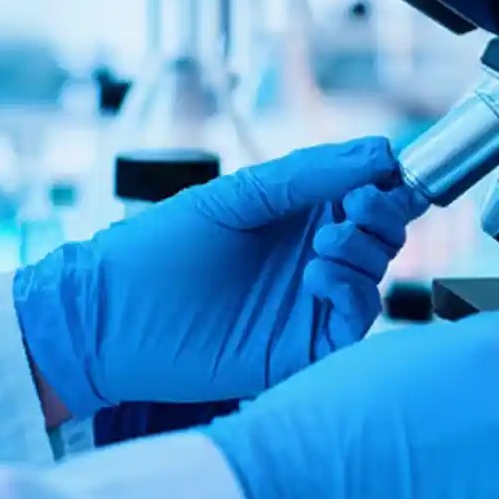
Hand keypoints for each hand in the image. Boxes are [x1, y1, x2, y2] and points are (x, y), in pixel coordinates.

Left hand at [14, 137, 427, 420]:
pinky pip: (357, 318)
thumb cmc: (158, 250)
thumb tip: (381, 152)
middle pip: (382, 233)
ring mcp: (311, 302)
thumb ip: (309, 174)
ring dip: (363, 250)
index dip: (388, 181)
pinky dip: (352, 292)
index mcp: (299, 214)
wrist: (107, 318)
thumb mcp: (238, 196)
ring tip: (323, 243)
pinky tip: (317, 276)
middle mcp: (313, 255)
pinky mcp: (307, 346)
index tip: (391, 168)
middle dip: (382, 214)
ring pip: (376, 272)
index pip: (367, 194)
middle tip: (357, 205)